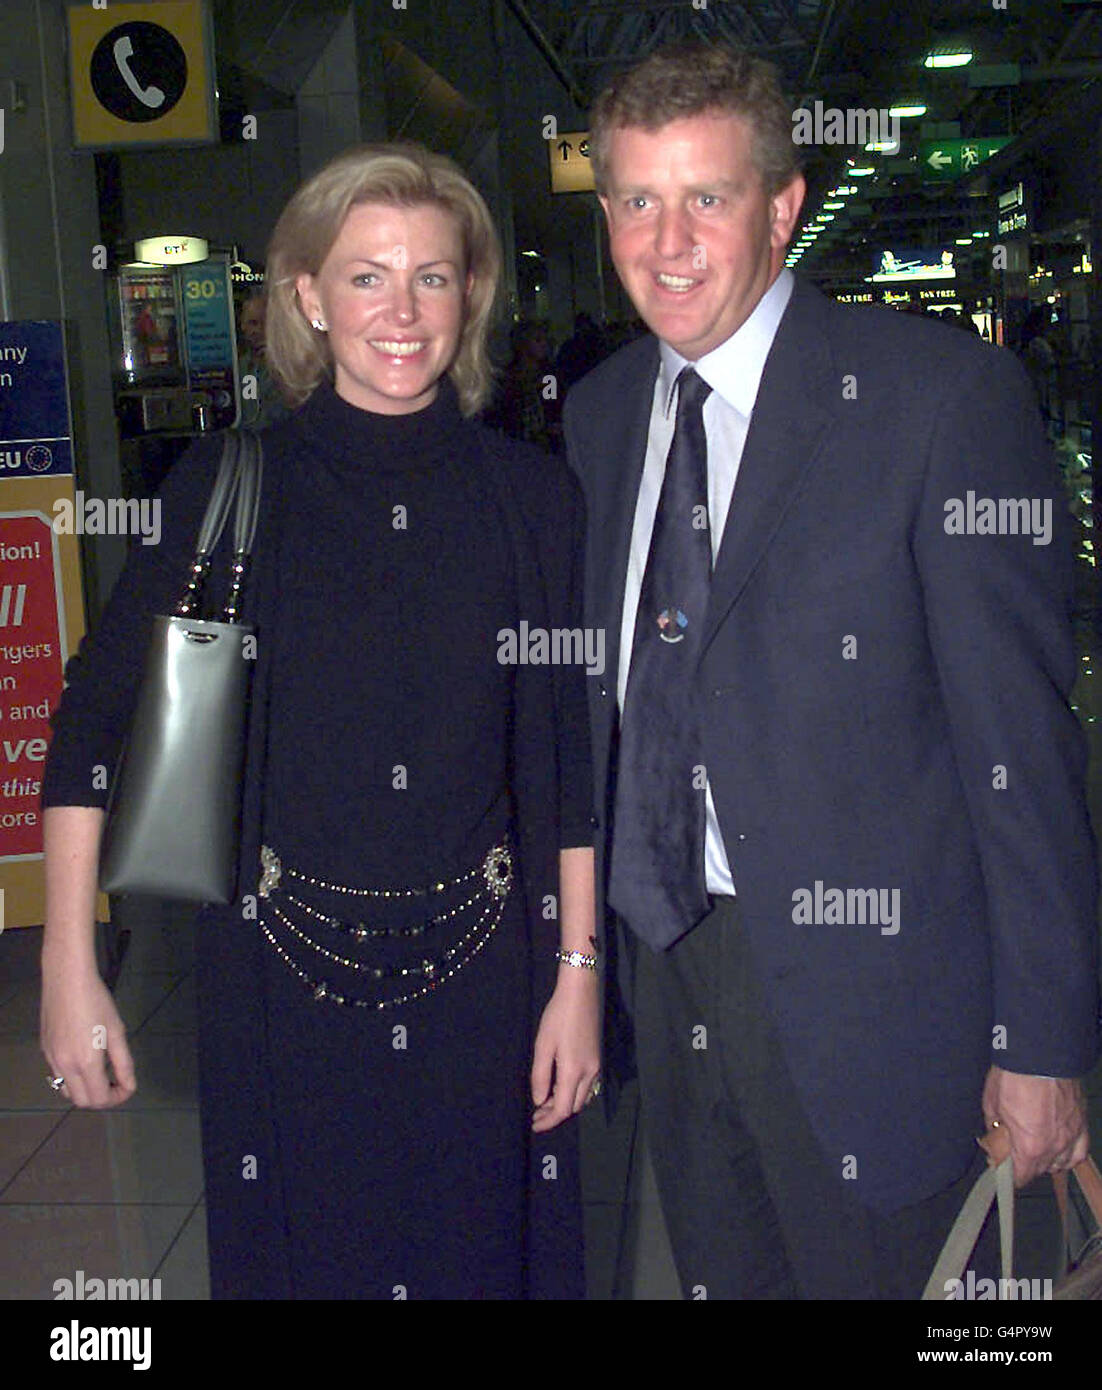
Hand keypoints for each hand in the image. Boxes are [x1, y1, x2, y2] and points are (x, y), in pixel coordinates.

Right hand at [40, 956, 135, 1108]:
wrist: (67, 979)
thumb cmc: (97, 1001)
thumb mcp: (116, 1031)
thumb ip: (123, 1063)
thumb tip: (129, 1085)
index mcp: (85, 1062)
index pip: (100, 1098)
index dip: (118, 1097)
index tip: (128, 1085)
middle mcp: (64, 1066)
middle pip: (82, 1101)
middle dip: (102, 1098)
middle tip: (116, 1083)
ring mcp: (51, 1059)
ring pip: (67, 1091)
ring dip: (86, 1090)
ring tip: (102, 1074)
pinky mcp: (45, 1050)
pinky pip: (58, 1075)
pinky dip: (74, 1078)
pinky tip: (85, 1059)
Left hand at [530, 970, 599, 1132]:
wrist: (582, 992)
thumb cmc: (558, 1016)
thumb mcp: (543, 1045)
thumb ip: (540, 1076)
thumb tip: (539, 1101)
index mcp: (573, 1072)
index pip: (562, 1109)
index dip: (548, 1121)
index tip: (534, 1125)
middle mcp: (590, 1074)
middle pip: (574, 1107)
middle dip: (555, 1114)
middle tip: (536, 1114)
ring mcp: (597, 1067)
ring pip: (582, 1099)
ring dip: (565, 1105)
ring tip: (545, 1102)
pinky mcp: (598, 1059)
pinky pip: (588, 1088)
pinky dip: (574, 1094)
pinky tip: (561, 1088)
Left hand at [980, 1065, 1088, 1187]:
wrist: (1040, 1054)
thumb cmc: (1013, 1076)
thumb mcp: (991, 1104)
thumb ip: (995, 1129)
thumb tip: (995, 1139)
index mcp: (1030, 1146)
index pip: (1021, 1177)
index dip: (1009, 1176)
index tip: (1002, 1169)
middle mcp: (1055, 1147)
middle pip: (1041, 1170)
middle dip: (1026, 1165)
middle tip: (1014, 1151)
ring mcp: (1072, 1136)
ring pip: (1062, 1163)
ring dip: (1048, 1161)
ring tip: (1036, 1149)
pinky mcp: (1082, 1123)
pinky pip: (1080, 1150)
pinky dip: (1070, 1154)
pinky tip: (1061, 1148)